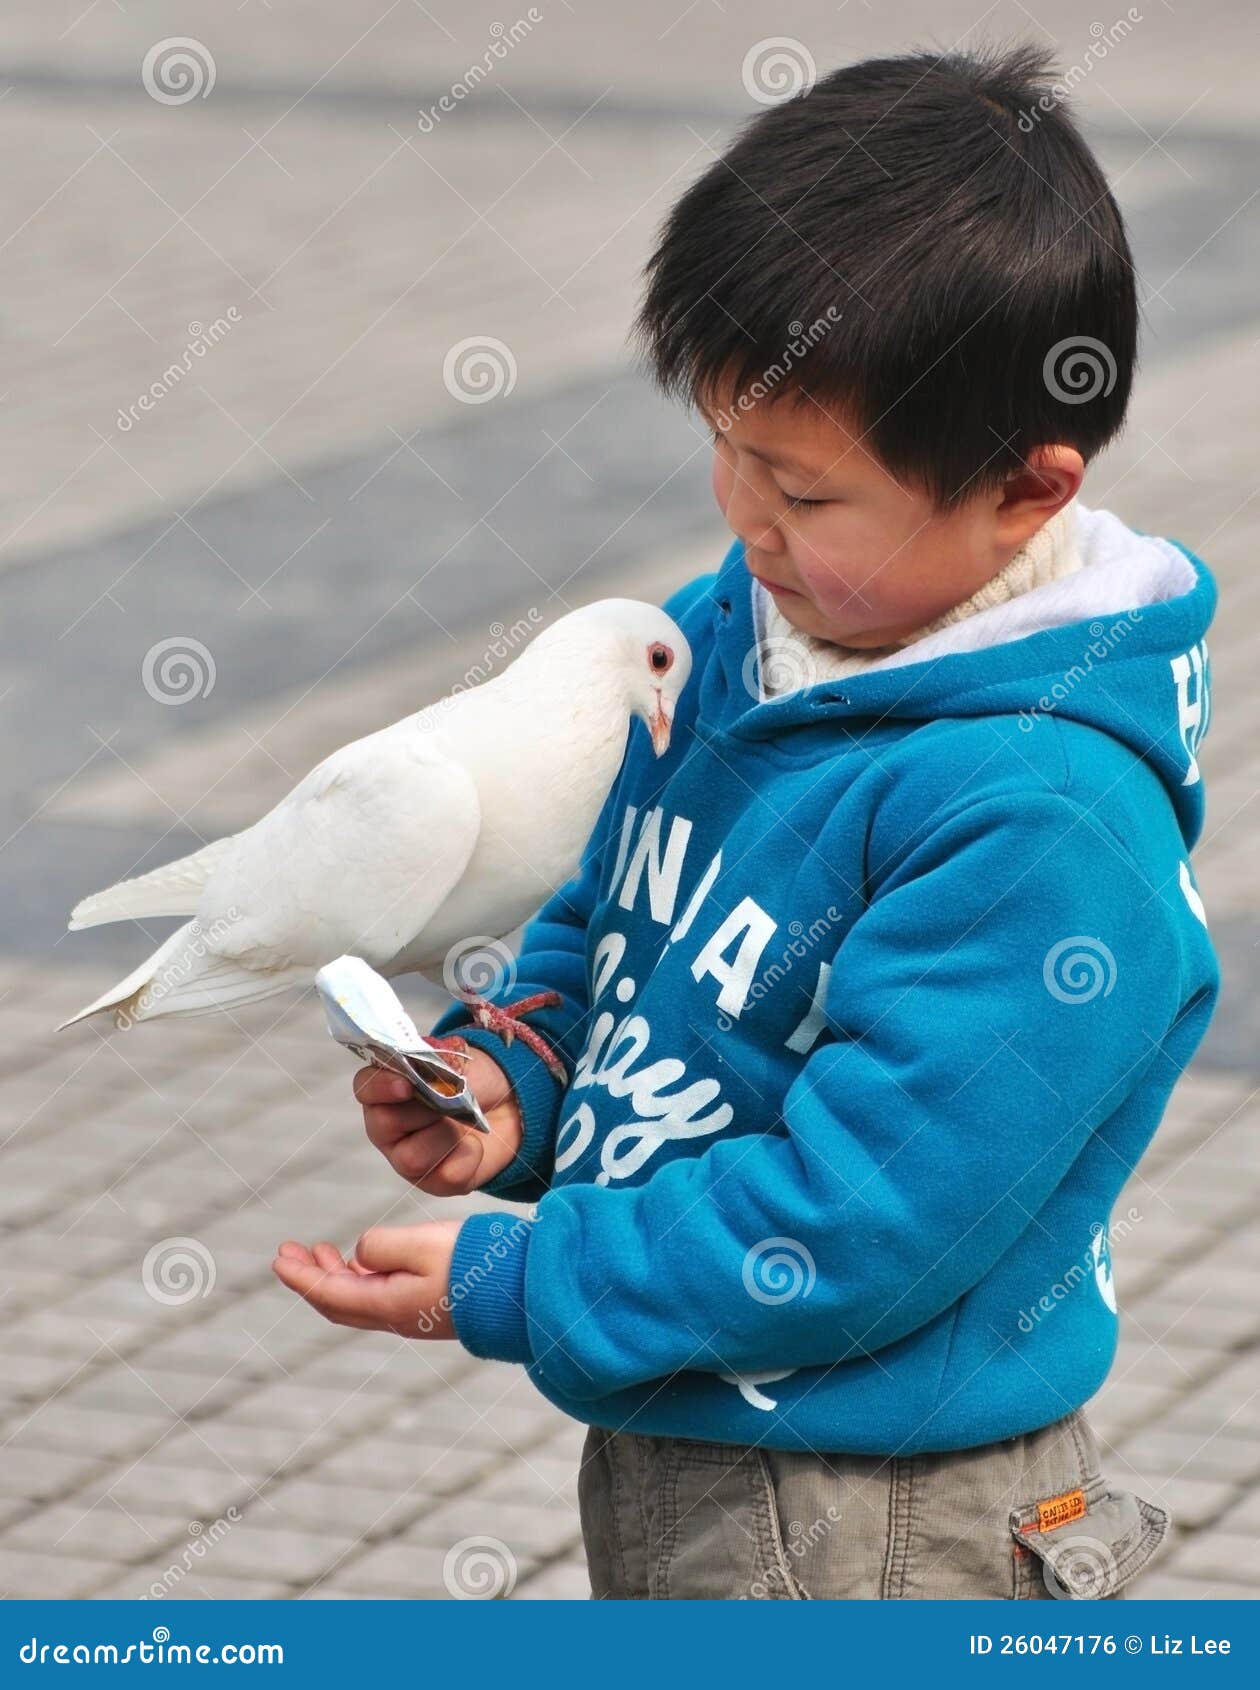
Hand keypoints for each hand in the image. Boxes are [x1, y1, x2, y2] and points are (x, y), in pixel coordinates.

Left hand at [271, 1221, 460, 1338]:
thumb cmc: (476, 1262)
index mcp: (388, 1306)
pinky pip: (380, 1296)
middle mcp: (396, 1317)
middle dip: (310, 1277)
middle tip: (288, 1251)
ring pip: (358, 1300)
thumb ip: (381, 1246)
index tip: (279, 1258)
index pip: (328, 1295)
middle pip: (337, 1302)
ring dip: (334, 1275)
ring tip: (321, 1250)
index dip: (300, 1277)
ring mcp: (413, 1315)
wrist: (523, 1288)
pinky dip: (360, 1276)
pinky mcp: (429, 1307)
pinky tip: (361, 1260)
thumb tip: (360, 1254)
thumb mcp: (422, 1243)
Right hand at [355, 1037, 523, 1195]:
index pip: (366, 1087)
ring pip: (412, 1158)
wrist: (509, 1105)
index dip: (381, 1087)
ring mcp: (407, 1158)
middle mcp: (389, 1126)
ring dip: (447, 1136)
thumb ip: (437, 1067)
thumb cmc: (475, 1081)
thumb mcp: (459, 1062)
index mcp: (388, 1089)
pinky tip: (473, 1145)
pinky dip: (468, 1157)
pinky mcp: (434, 1182)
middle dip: (426, 1111)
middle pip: (386, 1125)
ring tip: (462, 1124)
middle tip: (450, 1101)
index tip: (406, 1086)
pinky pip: (446, 1176)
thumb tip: (426, 1077)